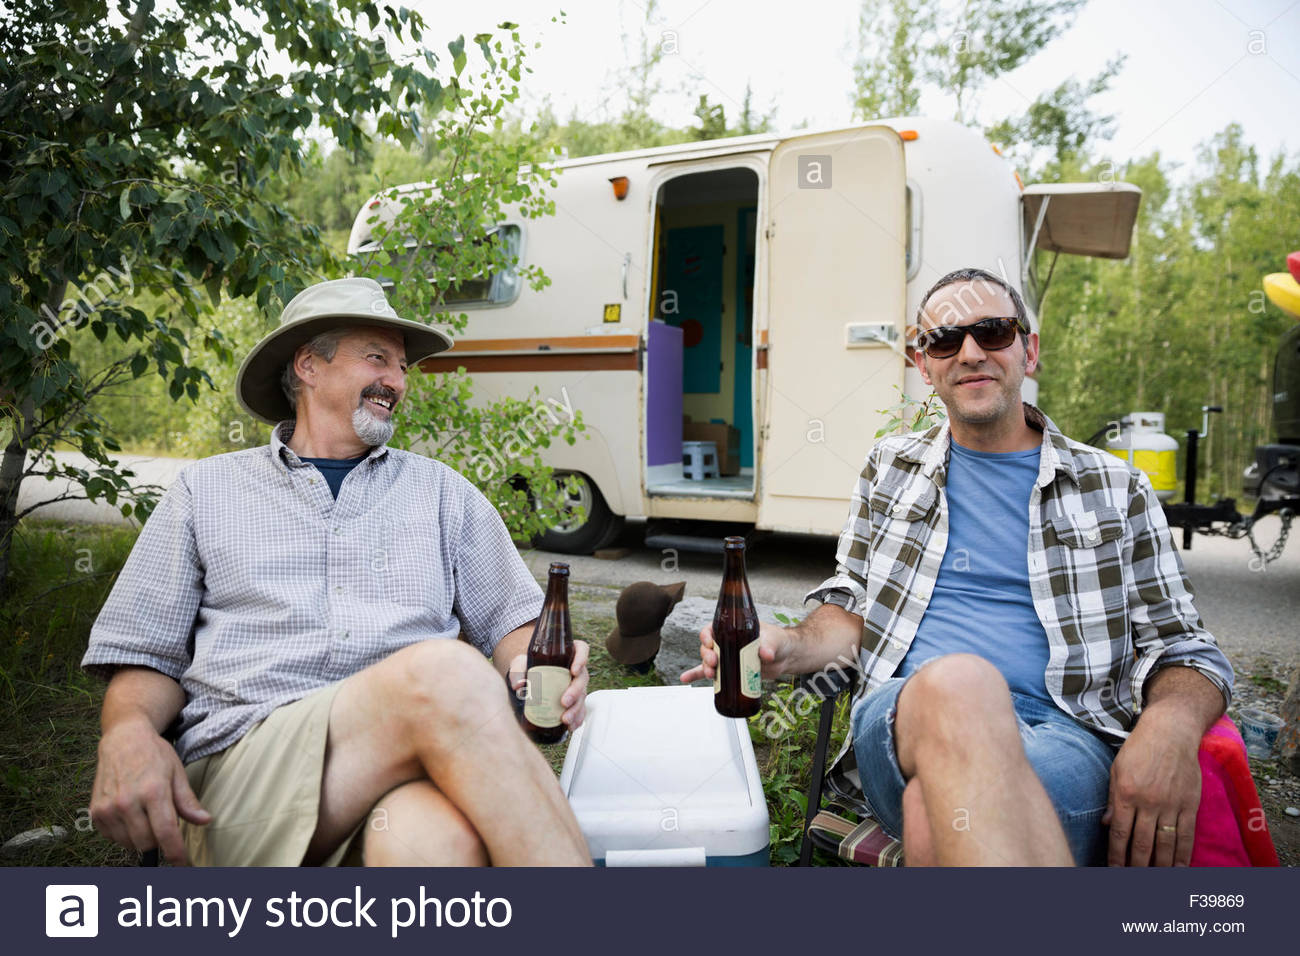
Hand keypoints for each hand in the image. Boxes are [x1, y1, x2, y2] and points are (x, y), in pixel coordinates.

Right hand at [89, 717, 210, 864]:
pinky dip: (125, 835)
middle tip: (165, 827)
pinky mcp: (96, 812)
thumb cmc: (154, 755)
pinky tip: (132, 817)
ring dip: (142, 839)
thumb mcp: (177, 772)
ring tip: (147, 817)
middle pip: (147, 843)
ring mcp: (109, 808)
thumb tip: (205, 821)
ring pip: (129, 843)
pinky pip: (113, 838)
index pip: (166, 833)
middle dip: (160, 842)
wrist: (123, 739)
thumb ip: (188, 801)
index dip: (176, 853)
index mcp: (153, 791)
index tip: (183, 863)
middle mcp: (128, 802)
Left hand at [508, 640, 589, 730]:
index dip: (582, 659)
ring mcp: (576, 686)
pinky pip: (580, 710)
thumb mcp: (519, 664)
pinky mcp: (574, 701)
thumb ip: (517, 671)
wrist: (526, 679)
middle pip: (582, 678)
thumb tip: (519, 686)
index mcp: (567, 654)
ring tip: (565, 719)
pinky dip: (577, 719)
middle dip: (575, 691)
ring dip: (576, 709)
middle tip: (564, 702)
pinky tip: (571, 726)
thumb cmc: (526, 666)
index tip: (573, 670)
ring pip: (583, 696)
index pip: (581, 649)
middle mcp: (575, 670)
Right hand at [678, 620, 791, 683]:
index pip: (713, 629)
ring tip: (712, 675)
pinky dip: (696, 675)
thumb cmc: (778, 641)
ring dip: (705, 668)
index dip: (707, 636)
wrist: (785, 657)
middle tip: (715, 663)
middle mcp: (727, 642)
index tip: (710, 643)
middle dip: (707, 655)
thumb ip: (769, 647)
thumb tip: (765, 655)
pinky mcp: (730, 671)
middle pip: (708, 647)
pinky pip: (710, 673)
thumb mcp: (774, 641)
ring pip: (708, 661)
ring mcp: (728, 657)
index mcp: (733, 629)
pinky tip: (686, 678)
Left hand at [1104, 709, 1201, 865]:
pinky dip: (1183, 855)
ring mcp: (1171, 804)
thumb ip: (1113, 799)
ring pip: (1166, 844)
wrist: (1171, 731)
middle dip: (1137, 866)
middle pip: (1142, 844)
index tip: (1115, 871)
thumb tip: (1108, 826)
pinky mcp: (1190, 804)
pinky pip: (1186, 835)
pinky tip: (1180, 868)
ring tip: (1155, 880)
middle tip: (1134, 881)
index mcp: (1127, 793)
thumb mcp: (1117, 769)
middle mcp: (1149, 802)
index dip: (1117, 856)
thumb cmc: (1139, 748)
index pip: (1120, 834)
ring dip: (1160, 866)